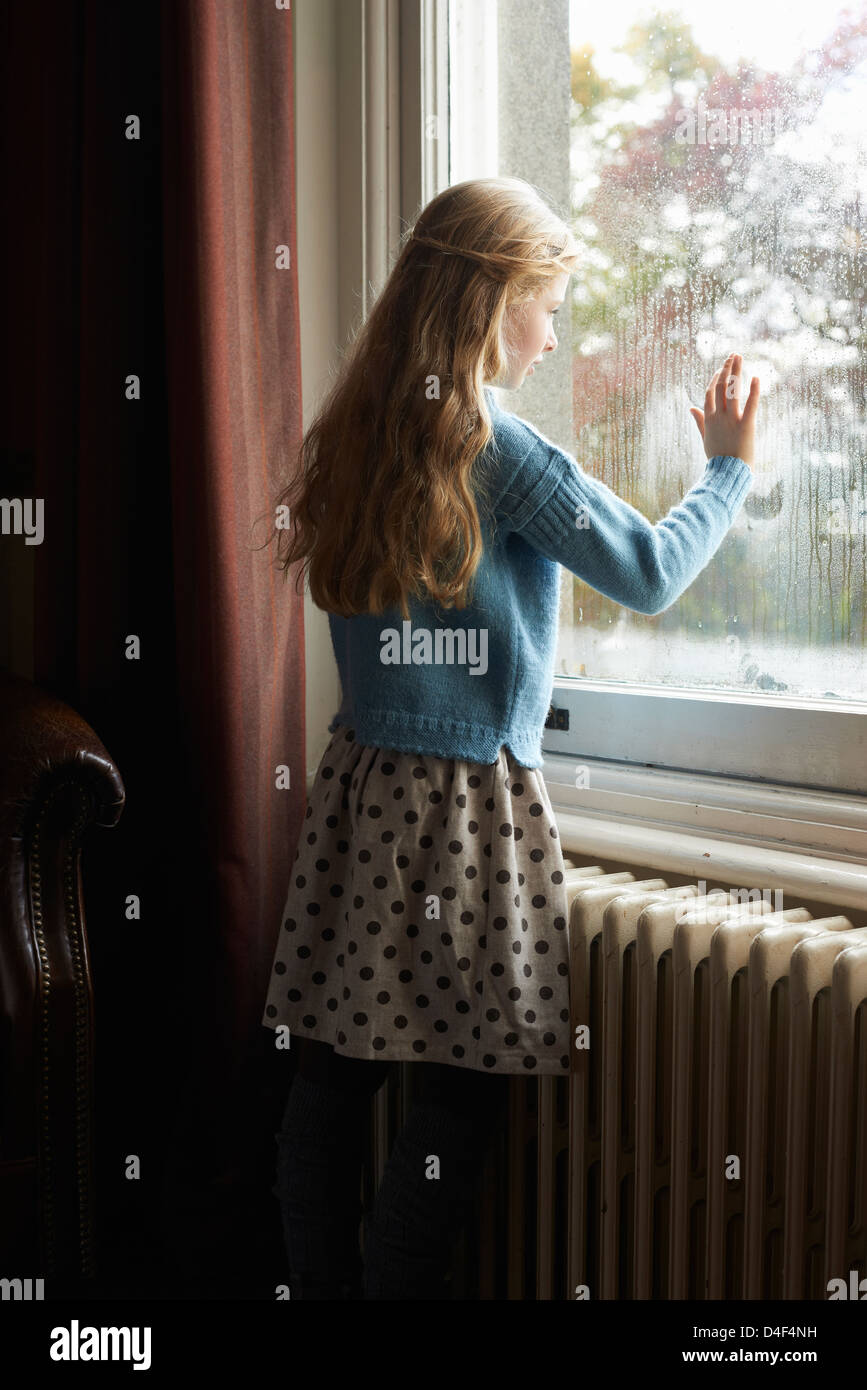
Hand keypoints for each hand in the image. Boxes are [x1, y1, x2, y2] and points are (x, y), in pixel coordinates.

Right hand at [689, 353, 758, 467]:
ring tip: (739, 357)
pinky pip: (751, 405)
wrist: (727, 474)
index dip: (715, 378)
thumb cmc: (717, 458)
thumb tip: (691, 408)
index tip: (721, 369)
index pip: (710, 393)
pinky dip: (754, 390)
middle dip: (726, 369)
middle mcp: (719, 417)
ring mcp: (732, 420)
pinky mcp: (746, 426)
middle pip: (721, 387)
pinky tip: (756, 377)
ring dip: (735, 371)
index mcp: (709, 419)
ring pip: (732, 390)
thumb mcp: (705, 438)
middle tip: (733, 356)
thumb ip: (699, 421)